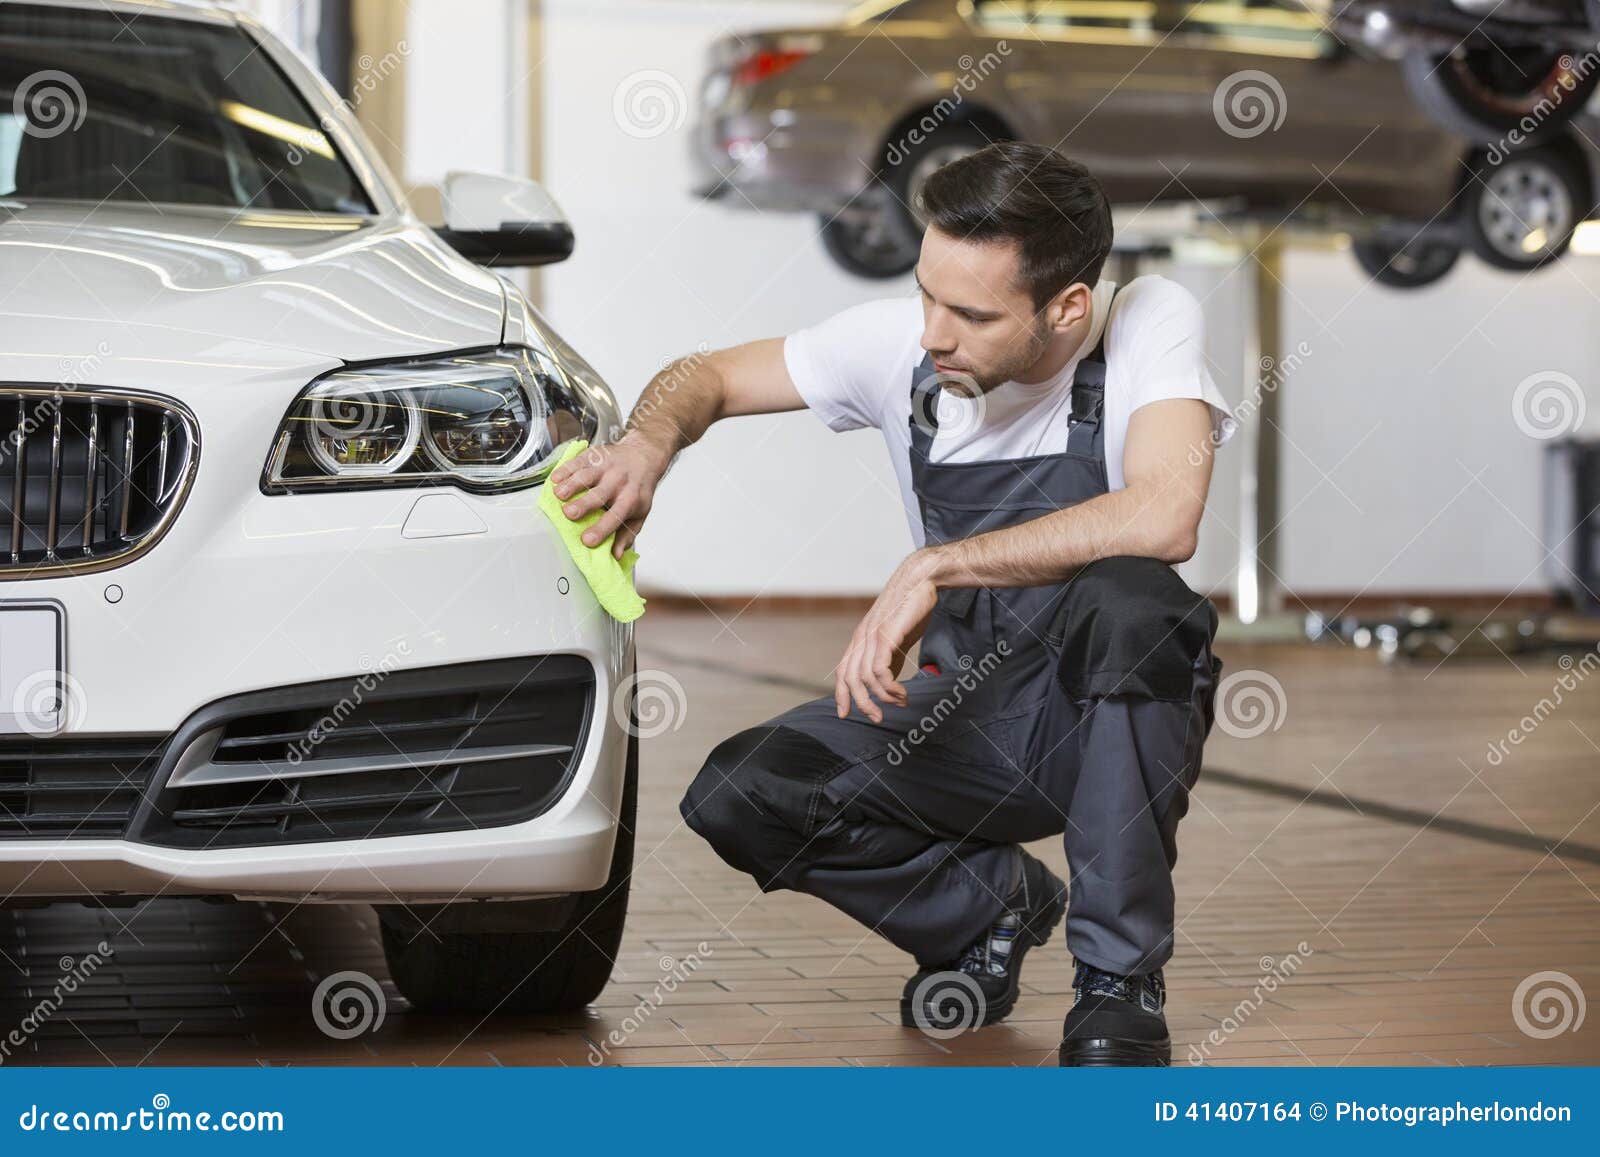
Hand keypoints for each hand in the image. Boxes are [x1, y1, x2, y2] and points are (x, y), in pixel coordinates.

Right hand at [549, 434, 668, 558]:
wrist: (644, 456)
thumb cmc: (638, 489)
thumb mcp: (639, 513)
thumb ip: (626, 535)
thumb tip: (615, 556)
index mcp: (630, 500)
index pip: (616, 517)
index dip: (602, 529)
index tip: (587, 541)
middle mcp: (619, 482)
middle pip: (600, 494)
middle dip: (583, 504)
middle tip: (569, 514)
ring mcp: (606, 467)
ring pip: (587, 475)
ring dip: (571, 484)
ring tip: (558, 495)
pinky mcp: (595, 455)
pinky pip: (579, 461)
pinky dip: (566, 469)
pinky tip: (555, 479)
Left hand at [833, 551, 942, 723]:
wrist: (920, 579)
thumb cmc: (910, 607)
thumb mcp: (895, 636)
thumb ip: (888, 657)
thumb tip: (887, 682)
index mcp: (860, 638)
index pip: (843, 672)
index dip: (841, 695)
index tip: (845, 714)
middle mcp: (861, 638)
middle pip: (850, 679)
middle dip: (862, 703)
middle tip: (878, 718)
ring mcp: (872, 635)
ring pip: (864, 677)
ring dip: (882, 697)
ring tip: (900, 702)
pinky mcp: (886, 634)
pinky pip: (879, 669)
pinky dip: (889, 686)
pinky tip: (901, 691)